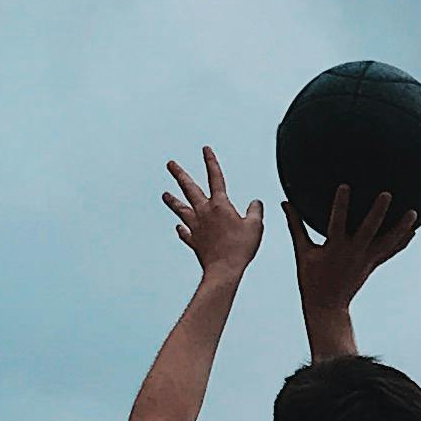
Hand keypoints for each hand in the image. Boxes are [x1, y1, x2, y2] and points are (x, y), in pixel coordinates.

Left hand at [166, 148, 262, 286]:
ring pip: (181, 209)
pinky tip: (179, 227)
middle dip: (179, 174)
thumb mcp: (255, 226)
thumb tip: (256, 203)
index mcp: (220, 205)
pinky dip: (182, 230)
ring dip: (172, 200)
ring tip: (165, 194)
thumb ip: (255, 211)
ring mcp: (196, 227)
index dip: (210, 162)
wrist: (223, 270)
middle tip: (170, 164)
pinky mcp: (194, 242)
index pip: (215, 177)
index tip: (205, 149)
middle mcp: (204, 212)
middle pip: (189, 188)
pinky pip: (185, 233)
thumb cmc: (240, 248)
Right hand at [288, 180, 420, 345]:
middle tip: (387, 194)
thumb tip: (284, 202)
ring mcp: (366, 260)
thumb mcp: (302, 251)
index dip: (341, 204)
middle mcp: (353, 253)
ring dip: (400, 228)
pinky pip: (390, 252)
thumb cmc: (311, 277)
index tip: (345, 186)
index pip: (337, 222)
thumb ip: (295, 225)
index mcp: (334, 248)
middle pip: (369, 230)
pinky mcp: (372, 265)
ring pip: (386, 242)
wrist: (327, 306)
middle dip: (378, 212)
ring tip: (414, 212)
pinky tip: (413, 231)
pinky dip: (401, 242)